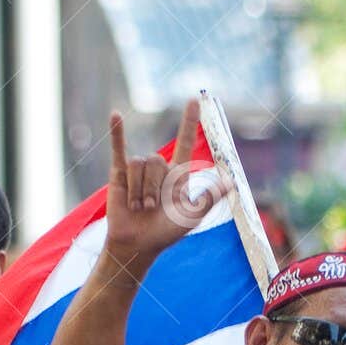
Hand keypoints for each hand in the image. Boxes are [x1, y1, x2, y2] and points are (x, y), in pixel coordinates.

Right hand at [104, 99, 228, 269]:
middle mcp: (159, 169)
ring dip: (138, 190)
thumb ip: (208, 198)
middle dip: (153, 188)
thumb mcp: (191, 217)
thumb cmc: (165, 233)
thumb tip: (231, 183)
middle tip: (151, 209)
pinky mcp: (119, 174)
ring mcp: (138, 170)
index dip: (188, 122)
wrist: (137, 244)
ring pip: (138, 164)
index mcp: (177, 175)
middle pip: (156, 160)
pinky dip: (117, 133)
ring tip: (138, 208)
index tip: (194, 100)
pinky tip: (114, 115)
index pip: (184, 142)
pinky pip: (119, 149)